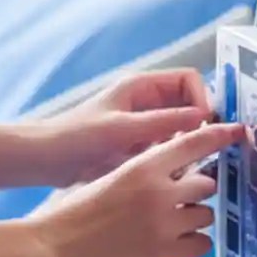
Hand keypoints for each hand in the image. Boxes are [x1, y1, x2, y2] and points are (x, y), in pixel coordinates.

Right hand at [27, 123, 245, 256]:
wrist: (49, 251)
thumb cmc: (67, 212)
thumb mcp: (100, 175)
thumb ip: (135, 167)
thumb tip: (160, 162)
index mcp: (141, 167)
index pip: (195, 143)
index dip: (220, 135)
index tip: (235, 132)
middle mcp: (159, 194)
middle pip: (207, 182)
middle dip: (196, 187)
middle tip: (180, 194)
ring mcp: (164, 228)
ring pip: (206, 214)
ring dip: (193, 215)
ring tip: (169, 221)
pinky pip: (201, 245)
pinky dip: (192, 242)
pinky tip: (172, 241)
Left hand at [38, 69, 214, 187]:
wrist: (47, 161)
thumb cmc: (77, 137)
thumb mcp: (123, 128)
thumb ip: (164, 122)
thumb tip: (206, 116)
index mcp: (142, 87)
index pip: (190, 80)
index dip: (203, 98)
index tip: (207, 124)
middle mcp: (147, 103)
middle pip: (191, 105)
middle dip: (202, 124)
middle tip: (210, 149)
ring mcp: (145, 126)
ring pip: (183, 130)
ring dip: (191, 143)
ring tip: (196, 165)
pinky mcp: (140, 148)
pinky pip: (170, 149)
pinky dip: (178, 158)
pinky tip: (179, 175)